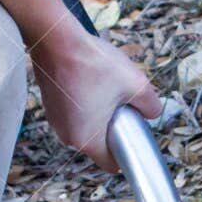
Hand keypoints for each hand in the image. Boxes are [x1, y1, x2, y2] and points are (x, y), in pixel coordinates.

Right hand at [31, 30, 161, 170]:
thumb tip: (152, 113)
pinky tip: (90, 81)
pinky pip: (74, 113)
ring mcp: (55, 120)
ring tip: (104, 88)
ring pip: (86, 126)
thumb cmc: (94, 63)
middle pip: (99, 143)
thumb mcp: (136, 84)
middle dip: (113, 129)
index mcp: (87, 140)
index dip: (126, 153)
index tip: (132, 136)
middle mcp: (67, 136)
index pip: (111, 164)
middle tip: (122, 104)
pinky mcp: (49, 105)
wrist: (55, 37)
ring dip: (98, 114)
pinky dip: (84, 103)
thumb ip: (151, 106)